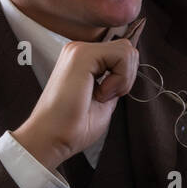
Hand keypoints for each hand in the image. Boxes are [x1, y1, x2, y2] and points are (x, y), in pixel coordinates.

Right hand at [12, 37, 139, 171]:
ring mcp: (79, 49)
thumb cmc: (75, 126)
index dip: (125, 77)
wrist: (53, 138)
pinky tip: (100, 93)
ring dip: (123, 79)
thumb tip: (133, 66)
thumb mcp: (106, 98)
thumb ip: (117, 80)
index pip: (122, 54)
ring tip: (100, 95)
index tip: (105, 97)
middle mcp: (80, 50)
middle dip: (127, 76)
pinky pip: (122, 55)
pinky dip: (120, 79)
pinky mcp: (82, 54)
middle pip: (127, 49)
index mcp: (84, 59)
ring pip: (127, 50)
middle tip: (104, 97)